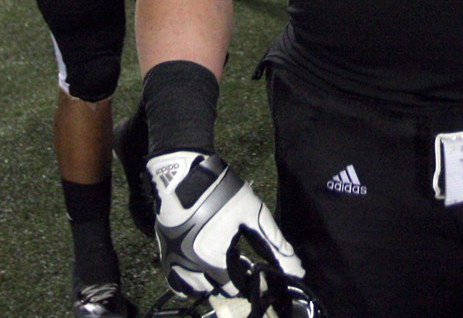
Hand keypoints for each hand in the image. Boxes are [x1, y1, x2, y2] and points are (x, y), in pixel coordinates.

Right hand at [148, 152, 304, 315]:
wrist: (183, 172)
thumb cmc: (222, 191)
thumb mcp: (254, 214)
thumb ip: (275, 244)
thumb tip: (298, 270)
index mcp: (213, 260)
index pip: (236, 287)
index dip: (251, 282)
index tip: (260, 274)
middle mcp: (190, 267)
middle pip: (215, 290)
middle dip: (232, 283)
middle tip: (244, 267)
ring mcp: (173, 261)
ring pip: (194, 289)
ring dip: (210, 285)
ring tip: (224, 268)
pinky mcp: (164, 252)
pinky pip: (175, 281)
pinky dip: (189, 282)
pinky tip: (202, 270)